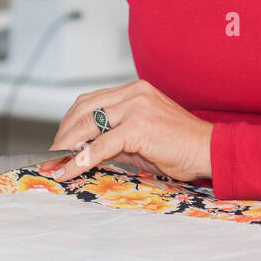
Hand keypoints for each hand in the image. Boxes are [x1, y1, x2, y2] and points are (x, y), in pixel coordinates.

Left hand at [40, 80, 213, 182]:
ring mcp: (137, 107)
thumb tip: (83, 152)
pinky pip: (101, 144)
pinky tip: (71, 170)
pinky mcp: (139, 125)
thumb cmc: (181, 146)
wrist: (210, 150)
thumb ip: (113, 140)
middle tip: (51, 157)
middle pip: (83, 109)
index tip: (58, 143)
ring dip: (66, 146)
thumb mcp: (142, 138)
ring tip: (56, 165)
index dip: (69, 123)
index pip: (90, 102)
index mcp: (135, 90)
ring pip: (88, 124)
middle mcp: (134, 93)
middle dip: (62, 135)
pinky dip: (81, 159)